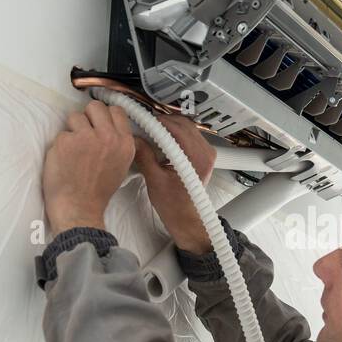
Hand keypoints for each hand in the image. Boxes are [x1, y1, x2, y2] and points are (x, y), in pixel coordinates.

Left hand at [42, 100, 135, 236]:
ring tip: (73, 150)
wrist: (79, 208)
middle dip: (87, 117)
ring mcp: (86, 137)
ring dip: (72, 130)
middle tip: (83, 133)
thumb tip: (108, 125)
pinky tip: (64, 160)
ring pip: (75, 117)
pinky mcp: (65, 141)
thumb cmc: (98, 191)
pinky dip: (60, 145)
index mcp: (125, 143)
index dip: (104, 115)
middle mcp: (108, 137)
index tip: (97, 121)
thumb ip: (118, 143)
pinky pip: (61, 133)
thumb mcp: (121, 165)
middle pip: (95, 107)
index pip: (116, 111)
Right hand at [133, 112, 217, 252]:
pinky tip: (163, 141)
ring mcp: (207, 153)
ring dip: (170, 127)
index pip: (177, 129)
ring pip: (187, 128)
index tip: (143, 122)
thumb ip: (144, 156)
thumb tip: (134, 138)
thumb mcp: (154, 180)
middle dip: (163, 122)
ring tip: (153, 133)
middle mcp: (206, 153)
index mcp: (197, 159)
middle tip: (146, 126)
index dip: (158, 123)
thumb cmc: (173, 205)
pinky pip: (190, 135)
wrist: (186, 219)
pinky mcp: (204, 155)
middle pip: (184, 124)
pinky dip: (176, 134)